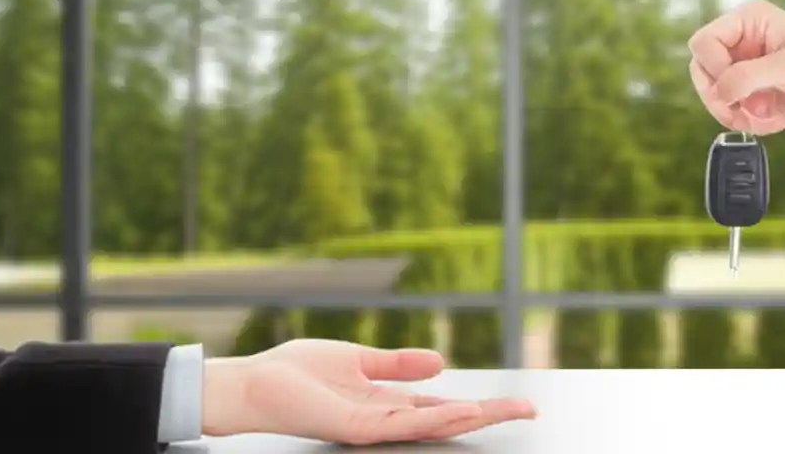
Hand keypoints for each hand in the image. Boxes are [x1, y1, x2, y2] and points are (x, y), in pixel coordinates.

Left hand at [201, 339, 535, 444]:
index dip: (481, 403)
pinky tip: (459, 410)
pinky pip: (404, 424)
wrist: (254, 385)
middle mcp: (386, 418)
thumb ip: (397, 363)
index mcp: (388, 402)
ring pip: (434, 425)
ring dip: (471, 417)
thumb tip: (441, 362)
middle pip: (448, 418)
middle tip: (530, 411)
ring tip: (505, 411)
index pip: (444, 406)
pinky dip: (436, 417)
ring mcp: (374, 425)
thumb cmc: (295, 374)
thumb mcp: (357, 358)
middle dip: (490, 415)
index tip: (516, 400)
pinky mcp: (358, 426)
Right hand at [687, 0, 784, 197]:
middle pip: (701, 68)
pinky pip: (729, 112)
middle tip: (739, 108)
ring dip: (732, 111)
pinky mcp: (755, 97)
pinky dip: (747, 121)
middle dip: (718, 94)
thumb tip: (717, 93)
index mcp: (751, 20)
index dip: (713, 67)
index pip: (704, 42)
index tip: (736, 86)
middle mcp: (745, 42)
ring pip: (711, 93)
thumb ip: (747, 76)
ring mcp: (749, 71)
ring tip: (761, 115)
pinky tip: (774, 119)